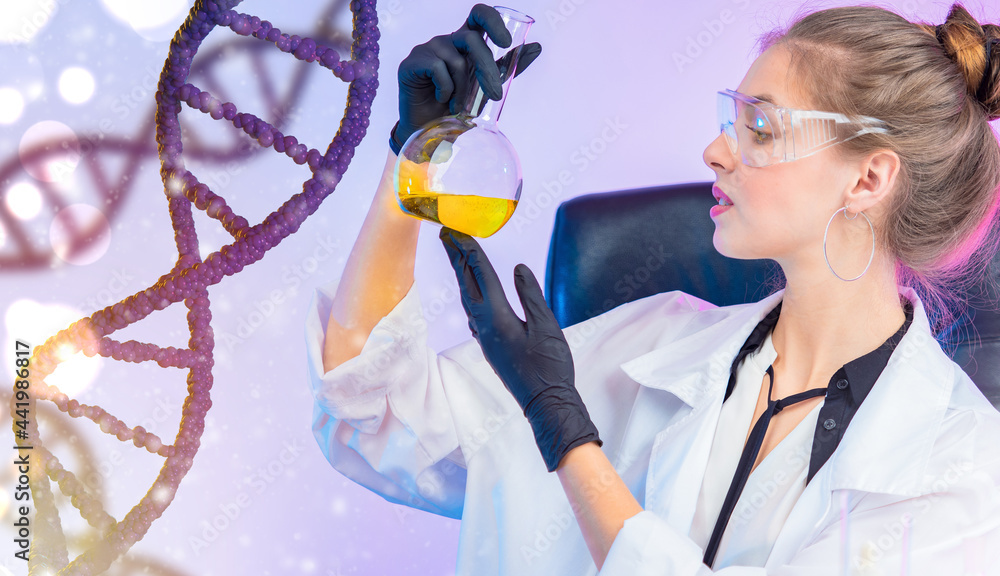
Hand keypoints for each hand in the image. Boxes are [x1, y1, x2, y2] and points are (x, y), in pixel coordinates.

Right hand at [391, 4, 541, 153]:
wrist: (429, 131)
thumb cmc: (458, 107)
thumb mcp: (487, 87)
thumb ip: (508, 67)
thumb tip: (536, 46)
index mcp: (465, 42)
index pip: (478, 15)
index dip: (493, 21)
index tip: (506, 42)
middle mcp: (447, 41)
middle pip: (472, 40)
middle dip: (487, 69)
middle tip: (495, 95)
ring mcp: (428, 49)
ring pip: (457, 60)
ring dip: (463, 89)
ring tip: (459, 106)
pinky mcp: (412, 62)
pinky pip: (437, 69)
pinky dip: (445, 90)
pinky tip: (441, 99)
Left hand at [439, 227, 600, 471]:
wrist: (546, 404)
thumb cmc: (551, 367)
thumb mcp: (547, 327)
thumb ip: (531, 296)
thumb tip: (518, 268)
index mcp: (497, 318)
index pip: (481, 276)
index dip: (470, 251)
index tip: (459, 230)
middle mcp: (484, 326)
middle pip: (466, 284)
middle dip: (456, 257)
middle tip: (446, 234)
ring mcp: (485, 338)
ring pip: (467, 299)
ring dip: (461, 274)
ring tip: (455, 255)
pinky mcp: (490, 346)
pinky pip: (473, 312)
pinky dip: (470, 293)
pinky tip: (473, 291)